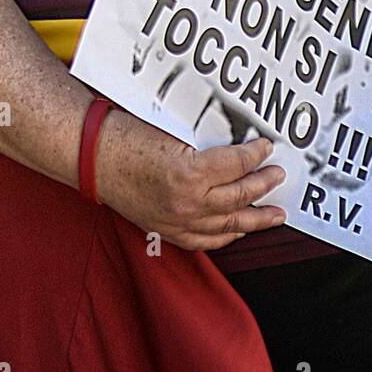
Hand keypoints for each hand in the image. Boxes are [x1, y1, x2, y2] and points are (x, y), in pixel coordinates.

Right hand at [95, 108, 286, 251]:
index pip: (236, 164)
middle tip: (278, 175)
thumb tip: (235, 145)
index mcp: (190, 172)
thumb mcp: (173, 131)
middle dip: (263, 184)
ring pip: (229, 224)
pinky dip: (227, 234)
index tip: (266, 146)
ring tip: (276, 213)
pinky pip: (207, 240)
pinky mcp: (168, 230)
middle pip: (239, 196)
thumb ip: (204, 143)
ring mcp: (178, 221)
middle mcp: (188, 202)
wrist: (93, 157)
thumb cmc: (127, 136)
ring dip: (256, 217)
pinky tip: (239, 229)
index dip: (255, 154)